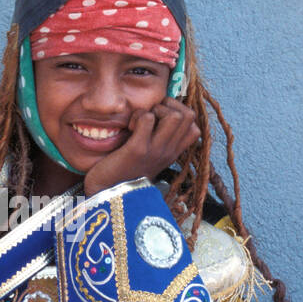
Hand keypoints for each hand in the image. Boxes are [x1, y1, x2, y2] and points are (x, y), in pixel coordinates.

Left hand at [82, 98, 199, 196]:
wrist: (107, 195)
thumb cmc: (124, 172)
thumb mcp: (149, 158)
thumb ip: (158, 140)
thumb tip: (159, 114)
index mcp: (172, 153)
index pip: (195, 127)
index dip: (180, 112)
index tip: (160, 118)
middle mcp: (168, 152)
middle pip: (188, 115)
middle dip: (168, 106)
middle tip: (150, 116)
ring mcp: (155, 151)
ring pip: (174, 115)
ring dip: (155, 110)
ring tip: (140, 121)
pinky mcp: (137, 150)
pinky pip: (147, 119)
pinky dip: (137, 116)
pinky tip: (128, 128)